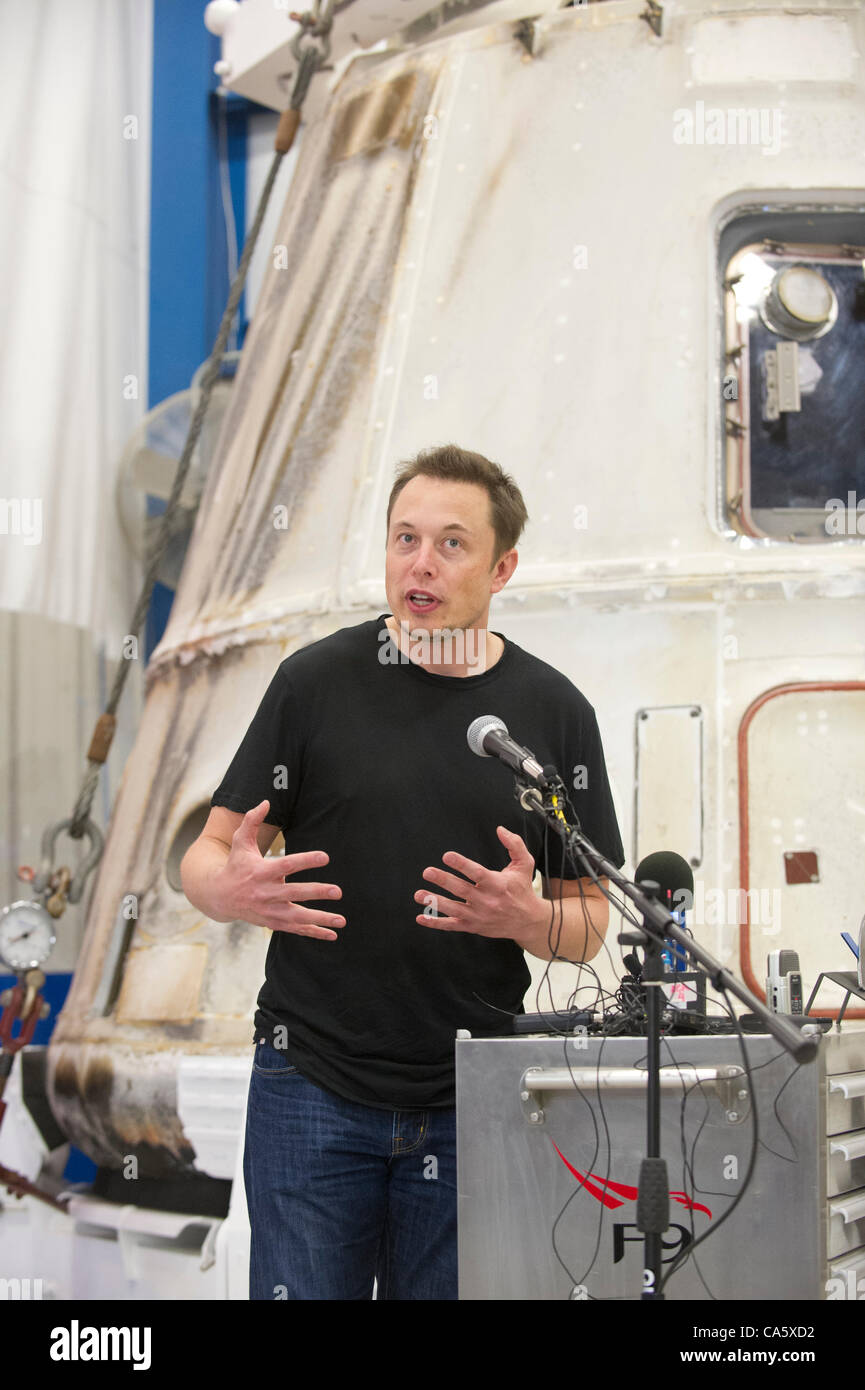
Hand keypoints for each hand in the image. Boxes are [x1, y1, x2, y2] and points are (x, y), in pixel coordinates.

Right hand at [214, 800, 344, 939]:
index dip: (306, 860)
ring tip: (341, 920)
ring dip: (321, 919)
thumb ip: (251, 820)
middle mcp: (266, 893)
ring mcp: (270, 910)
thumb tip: (265, 802)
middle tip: (338, 891)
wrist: (220, 896)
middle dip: (317, 892)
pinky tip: (332, 935)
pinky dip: (314, 933)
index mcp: (262, 871)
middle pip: (295, 893)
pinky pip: (296, 929)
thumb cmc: (235, 864)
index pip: (287, 865)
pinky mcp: (273, 922)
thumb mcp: (240, 842)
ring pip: (298, 916)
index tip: (325, 857)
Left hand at [414, 825, 544, 943]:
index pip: (477, 873)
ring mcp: (479, 915)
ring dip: (435, 902)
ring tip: (419, 894)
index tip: (447, 856)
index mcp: (498, 884)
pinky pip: (452, 926)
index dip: (461, 864)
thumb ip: (514, 844)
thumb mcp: (524, 864)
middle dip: (443, 880)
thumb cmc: (522, 889)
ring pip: (454, 909)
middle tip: (427, 872)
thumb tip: (500, 829)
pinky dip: (436, 923)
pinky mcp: (473, 926)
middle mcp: (487, 901)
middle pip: (461, 890)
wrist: (528, 921)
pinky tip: (421, 918)